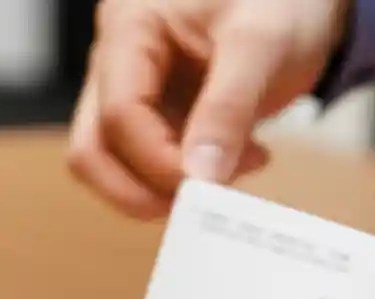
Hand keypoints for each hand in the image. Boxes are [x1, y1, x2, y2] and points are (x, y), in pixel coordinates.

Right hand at [68, 0, 350, 217]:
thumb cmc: (279, 1)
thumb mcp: (261, 45)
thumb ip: (229, 108)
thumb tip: (202, 177)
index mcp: (130, 30)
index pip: (120, 116)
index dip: (159, 163)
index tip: (210, 188)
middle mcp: (119, 63)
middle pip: (94, 149)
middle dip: (144, 191)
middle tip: (211, 202)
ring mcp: (138, 92)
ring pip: (117, 163)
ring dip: (167, 189)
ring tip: (239, 170)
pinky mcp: (165, 114)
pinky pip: (157, 162)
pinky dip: (193, 177)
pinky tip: (244, 160)